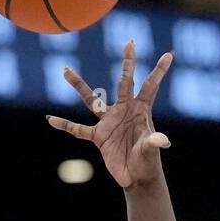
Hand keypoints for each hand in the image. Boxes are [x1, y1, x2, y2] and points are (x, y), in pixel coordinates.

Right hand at [47, 41, 172, 189]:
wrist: (135, 178)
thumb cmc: (147, 163)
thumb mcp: (150, 152)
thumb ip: (153, 143)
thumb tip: (162, 140)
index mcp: (140, 111)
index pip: (151, 87)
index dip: (159, 71)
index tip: (169, 54)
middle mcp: (124, 110)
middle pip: (124, 82)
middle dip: (127, 63)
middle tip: (130, 42)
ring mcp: (109, 122)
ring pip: (91, 100)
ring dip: (79, 86)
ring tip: (66, 71)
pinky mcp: (98, 136)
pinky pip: (78, 130)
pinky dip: (65, 125)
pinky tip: (51, 119)